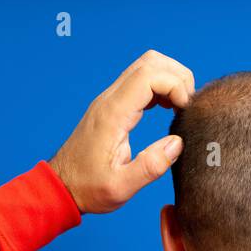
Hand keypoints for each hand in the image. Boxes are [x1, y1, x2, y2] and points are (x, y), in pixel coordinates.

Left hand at [49, 50, 194, 214]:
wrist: (63, 185)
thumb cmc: (89, 188)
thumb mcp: (120, 187)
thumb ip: (150, 167)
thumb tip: (177, 143)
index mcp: (113, 114)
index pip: (149, 76)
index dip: (175, 85)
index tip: (185, 110)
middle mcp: (110, 99)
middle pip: (150, 62)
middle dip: (177, 77)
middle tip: (187, 106)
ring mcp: (110, 99)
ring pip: (145, 67)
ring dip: (169, 79)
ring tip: (180, 107)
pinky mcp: (112, 105)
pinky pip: (139, 81)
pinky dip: (159, 87)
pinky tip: (167, 108)